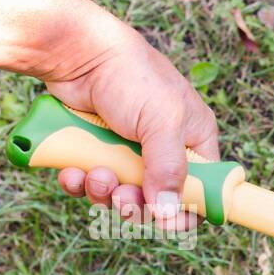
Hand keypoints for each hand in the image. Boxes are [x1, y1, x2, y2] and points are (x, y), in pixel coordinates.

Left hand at [44, 25, 217, 230]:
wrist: (75, 51)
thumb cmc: (130, 76)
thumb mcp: (161, 121)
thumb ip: (168, 169)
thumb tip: (169, 214)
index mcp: (193, 141)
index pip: (203, 190)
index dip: (187, 212)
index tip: (166, 223)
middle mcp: (163, 150)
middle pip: (158, 201)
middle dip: (135, 203)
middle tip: (121, 196)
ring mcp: (127, 152)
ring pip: (120, 195)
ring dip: (104, 193)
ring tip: (92, 175)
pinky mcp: (95, 151)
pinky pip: (90, 183)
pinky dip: (80, 183)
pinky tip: (71, 171)